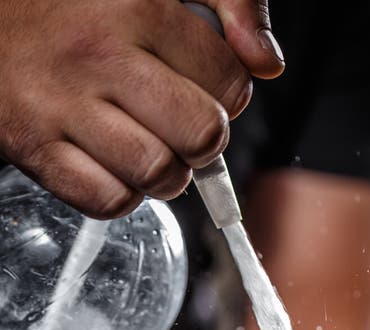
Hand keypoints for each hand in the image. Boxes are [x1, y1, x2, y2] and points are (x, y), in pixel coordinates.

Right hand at [0, 0, 283, 217]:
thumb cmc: (76, 2)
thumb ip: (230, 0)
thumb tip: (266, 63)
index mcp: (135, 4)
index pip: (230, 82)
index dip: (228, 92)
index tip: (205, 86)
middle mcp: (99, 55)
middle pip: (201, 136)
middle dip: (204, 141)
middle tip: (183, 126)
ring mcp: (62, 105)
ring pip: (159, 175)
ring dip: (167, 174)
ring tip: (149, 146)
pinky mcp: (35, 147)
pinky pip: (109, 202)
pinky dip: (122, 195)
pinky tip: (114, 165)